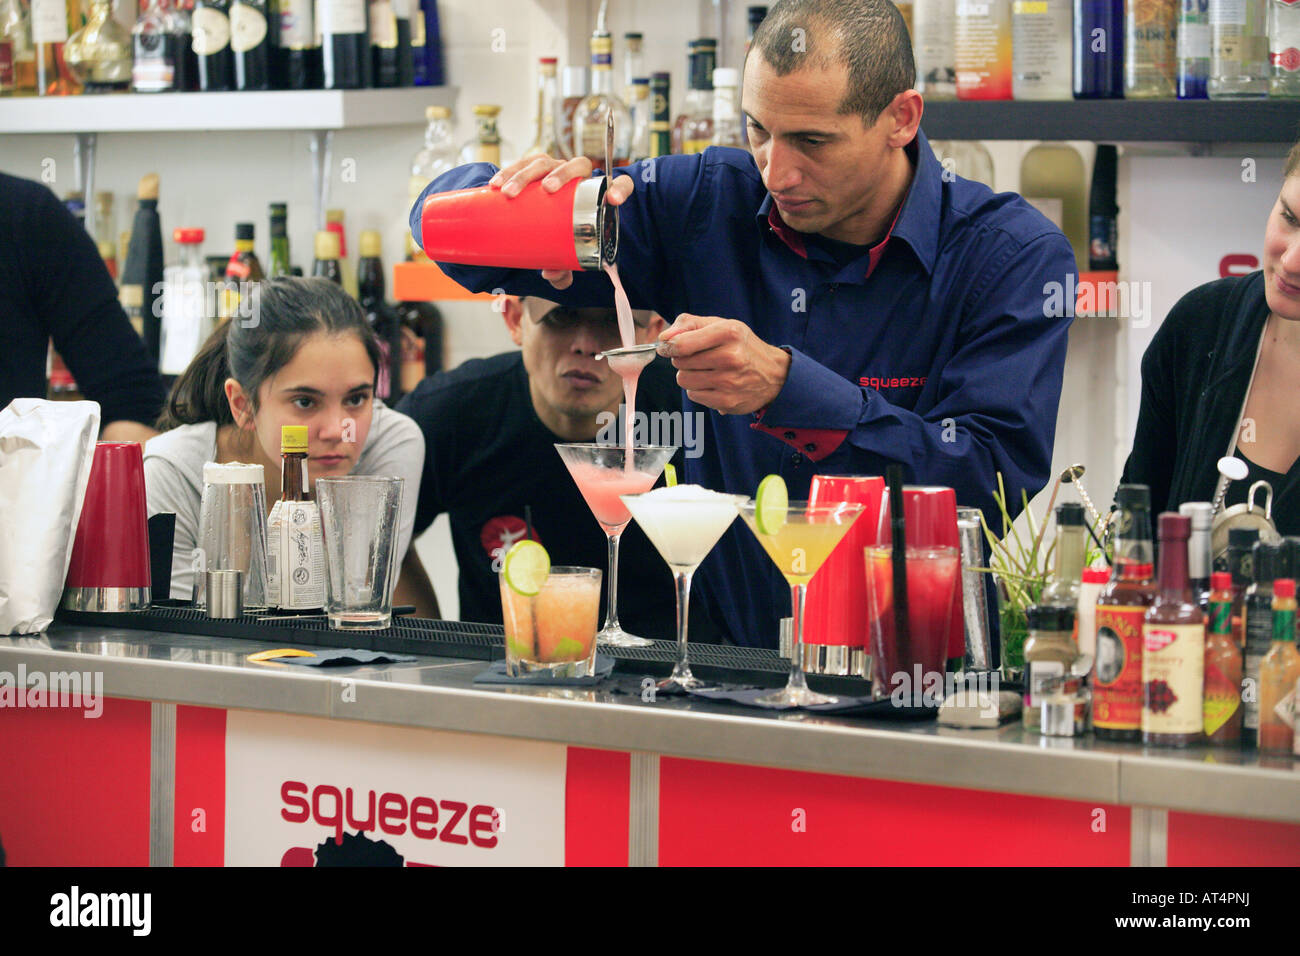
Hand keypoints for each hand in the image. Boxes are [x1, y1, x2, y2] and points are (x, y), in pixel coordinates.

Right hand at [487, 154, 636, 290]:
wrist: (542, 220)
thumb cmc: (562, 237)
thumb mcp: (565, 255)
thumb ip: (563, 268)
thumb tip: (551, 274)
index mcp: (597, 193)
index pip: (620, 183)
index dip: (621, 188)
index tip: (614, 200)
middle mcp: (578, 176)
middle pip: (577, 165)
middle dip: (562, 173)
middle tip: (547, 189)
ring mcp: (555, 168)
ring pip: (544, 162)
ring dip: (525, 173)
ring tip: (510, 192)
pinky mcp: (534, 168)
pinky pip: (522, 164)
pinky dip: (508, 172)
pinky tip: (496, 184)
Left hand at [658, 314, 791, 414]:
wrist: (774, 374)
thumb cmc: (741, 345)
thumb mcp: (721, 324)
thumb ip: (688, 324)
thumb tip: (664, 338)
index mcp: (728, 332)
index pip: (681, 344)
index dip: (669, 346)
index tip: (668, 347)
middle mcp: (731, 357)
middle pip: (680, 362)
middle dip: (683, 359)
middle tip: (700, 357)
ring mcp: (729, 382)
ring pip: (684, 380)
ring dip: (689, 375)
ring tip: (707, 370)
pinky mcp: (727, 401)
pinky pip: (694, 395)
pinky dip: (699, 390)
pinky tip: (714, 384)